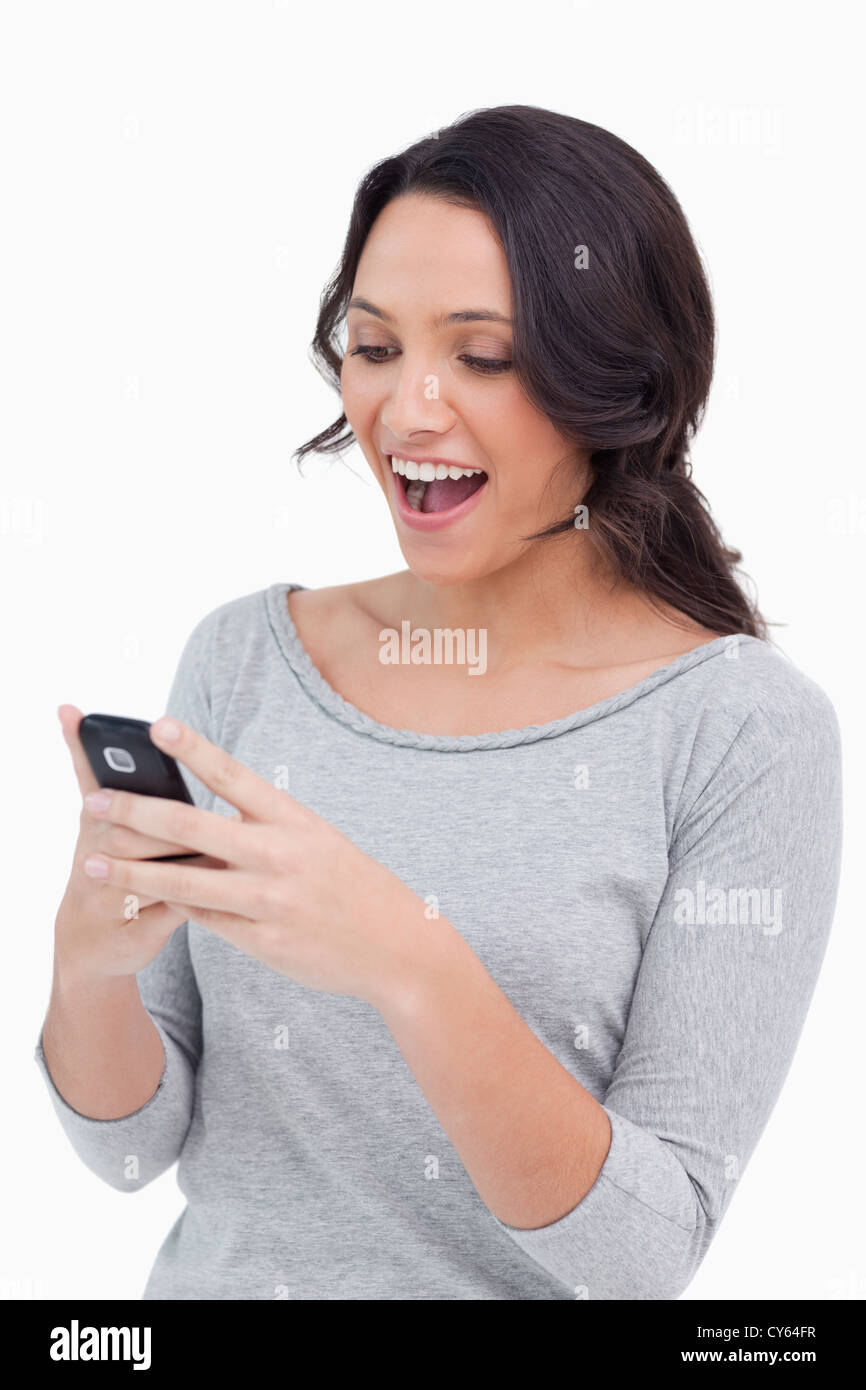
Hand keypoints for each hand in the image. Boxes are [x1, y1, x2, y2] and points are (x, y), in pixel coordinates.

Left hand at [80, 716, 427, 1008]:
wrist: (397, 946)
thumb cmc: (350, 885)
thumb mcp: (315, 841)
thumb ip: (260, 829)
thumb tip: (196, 823)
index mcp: (293, 819)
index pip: (234, 774)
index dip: (193, 748)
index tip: (156, 724)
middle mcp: (279, 855)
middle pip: (191, 826)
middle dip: (134, 812)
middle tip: (91, 801)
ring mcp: (269, 901)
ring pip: (183, 882)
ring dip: (131, 873)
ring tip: (92, 866)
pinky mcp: (263, 942)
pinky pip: (204, 922)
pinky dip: (172, 910)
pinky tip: (141, 902)